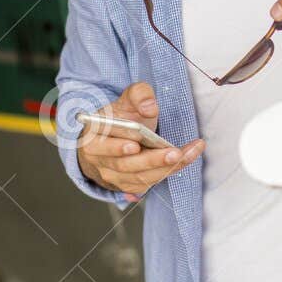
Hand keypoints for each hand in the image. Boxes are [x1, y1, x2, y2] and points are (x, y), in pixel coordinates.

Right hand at [76, 81, 202, 201]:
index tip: (134, 145)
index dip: (117, 147)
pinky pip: (152, 182)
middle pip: (125, 165)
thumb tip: (149, 107)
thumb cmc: (121, 119)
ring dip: (165, 168)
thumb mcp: (126, 101)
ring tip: (184, 154)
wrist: (116, 139)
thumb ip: (138, 95)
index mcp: (93, 139)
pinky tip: (187, 156)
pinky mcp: (130, 186)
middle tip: (172, 153)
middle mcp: (101, 162)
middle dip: (151, 160)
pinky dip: (172, 170)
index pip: (102, 146)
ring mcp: (115, 177)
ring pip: (140, 177)